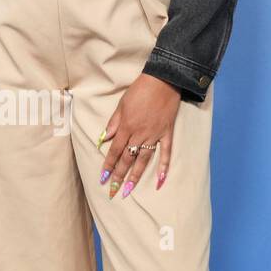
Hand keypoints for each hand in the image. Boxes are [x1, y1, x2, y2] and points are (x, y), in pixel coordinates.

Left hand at [98, 74, 179, 198]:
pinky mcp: (167, 133)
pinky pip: (166, 153)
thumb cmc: (140, 90)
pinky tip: (160, 181)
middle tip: (113, 190)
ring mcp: (154, 135)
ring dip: (135, 176)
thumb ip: (113, 123)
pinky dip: (164, 167)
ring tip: (128, 190)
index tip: (103, 178)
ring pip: (143, 160)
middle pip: (127, 159)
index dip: (108, 165)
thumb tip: (103, 138)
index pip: (115, 151)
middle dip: (118, 175)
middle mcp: (139, 134)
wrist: (163, 80)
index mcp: (126, 127)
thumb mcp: (121, 104)